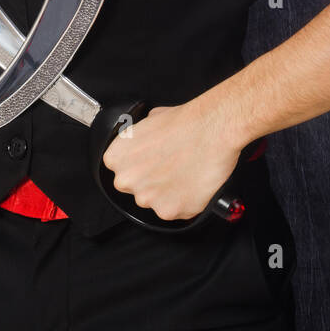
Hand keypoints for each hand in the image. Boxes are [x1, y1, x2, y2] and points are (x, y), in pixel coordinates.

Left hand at [101, 100, 243, 221]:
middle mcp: (127, 180)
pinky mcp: (169, 211)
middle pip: (136, 188)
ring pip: (155, 202)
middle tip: (170, 168)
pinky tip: (193, 183)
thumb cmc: (185, 122)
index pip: (121, 170)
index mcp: (117, 157)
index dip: (139, 165)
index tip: (151, 162)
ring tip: (185, 173)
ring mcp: (147, 198)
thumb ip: (140, 138)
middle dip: (151, 181)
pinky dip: (185, 202)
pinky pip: (176, 212)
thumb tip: (145, 140)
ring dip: (168, 193)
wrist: (212, 130)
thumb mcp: (151, 119)